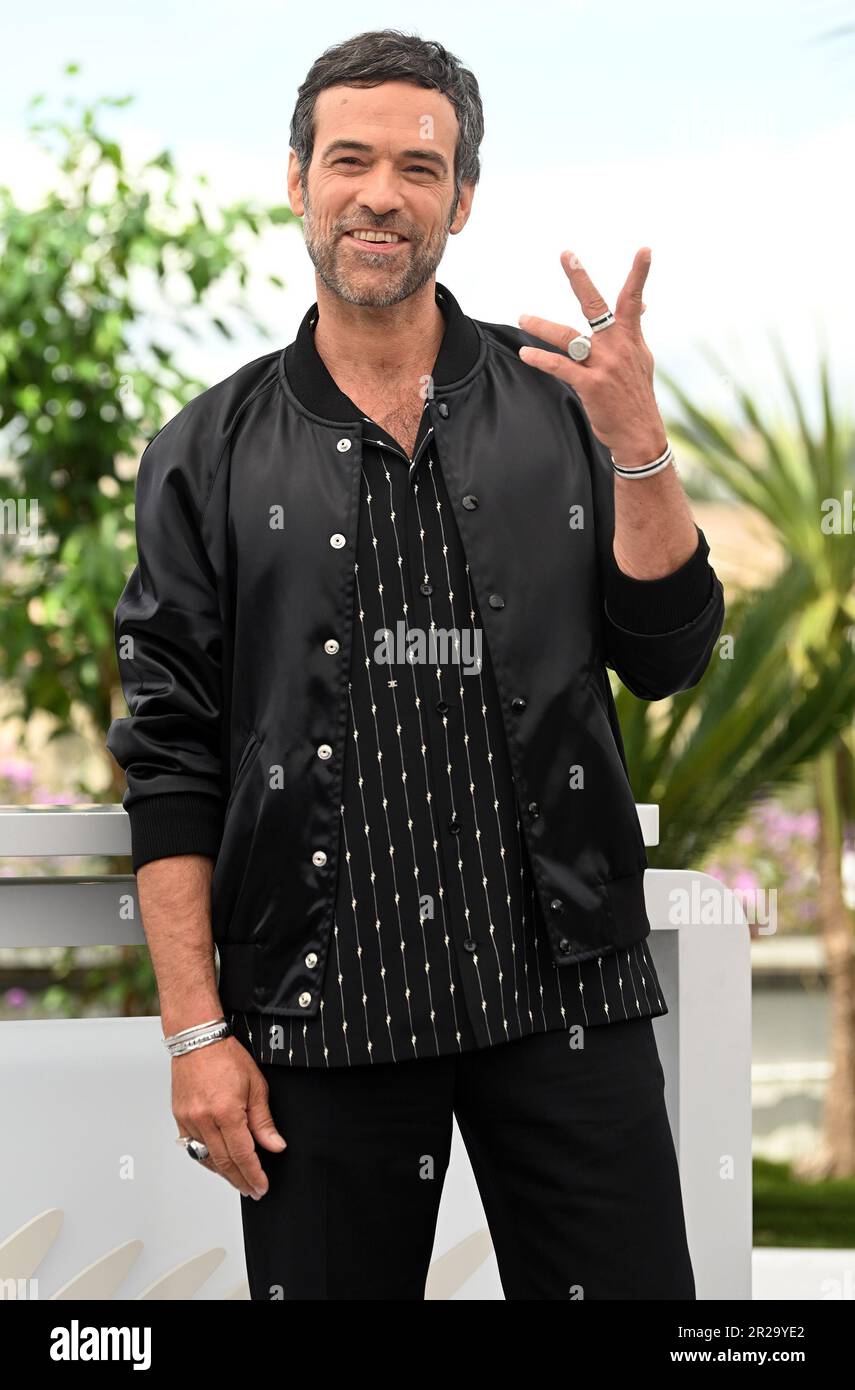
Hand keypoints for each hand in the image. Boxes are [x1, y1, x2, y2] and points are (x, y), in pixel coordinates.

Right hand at [172, 1036, 285, 1198]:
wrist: (197, 1040)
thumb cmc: (226, 1056)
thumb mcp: (256, 1085)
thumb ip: (264, 1120)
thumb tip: (274, 1145)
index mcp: (226, 1111)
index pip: (242, 1155)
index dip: (253, 1174)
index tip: (261, 1186)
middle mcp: (205, 1119)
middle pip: (223, 1162)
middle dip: (240, 1180)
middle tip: (252, 1190)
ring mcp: (189, 1120)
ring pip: (206, 1158)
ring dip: (223, 1173)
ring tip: (238, 1180)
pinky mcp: (180, 1118)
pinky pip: (192, 1147)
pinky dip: (206, 1158)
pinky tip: (217, 1162)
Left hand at [517, 247, 666, 465]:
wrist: (639, 433)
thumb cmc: (636, 393)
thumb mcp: (642, 358)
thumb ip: (634, 330)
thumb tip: (643, 304)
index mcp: (630, 337)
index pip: (633, 299)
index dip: (639, 274)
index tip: (644, 249)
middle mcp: (617, 346)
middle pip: (596, 306)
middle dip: (581, 279)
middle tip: (567, 256)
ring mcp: (603, 365)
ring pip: (568, 337)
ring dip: (542, 327)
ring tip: (522, 317)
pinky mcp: (590, 385)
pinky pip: (561, 367)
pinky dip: (541, 359)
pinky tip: (526, 354)